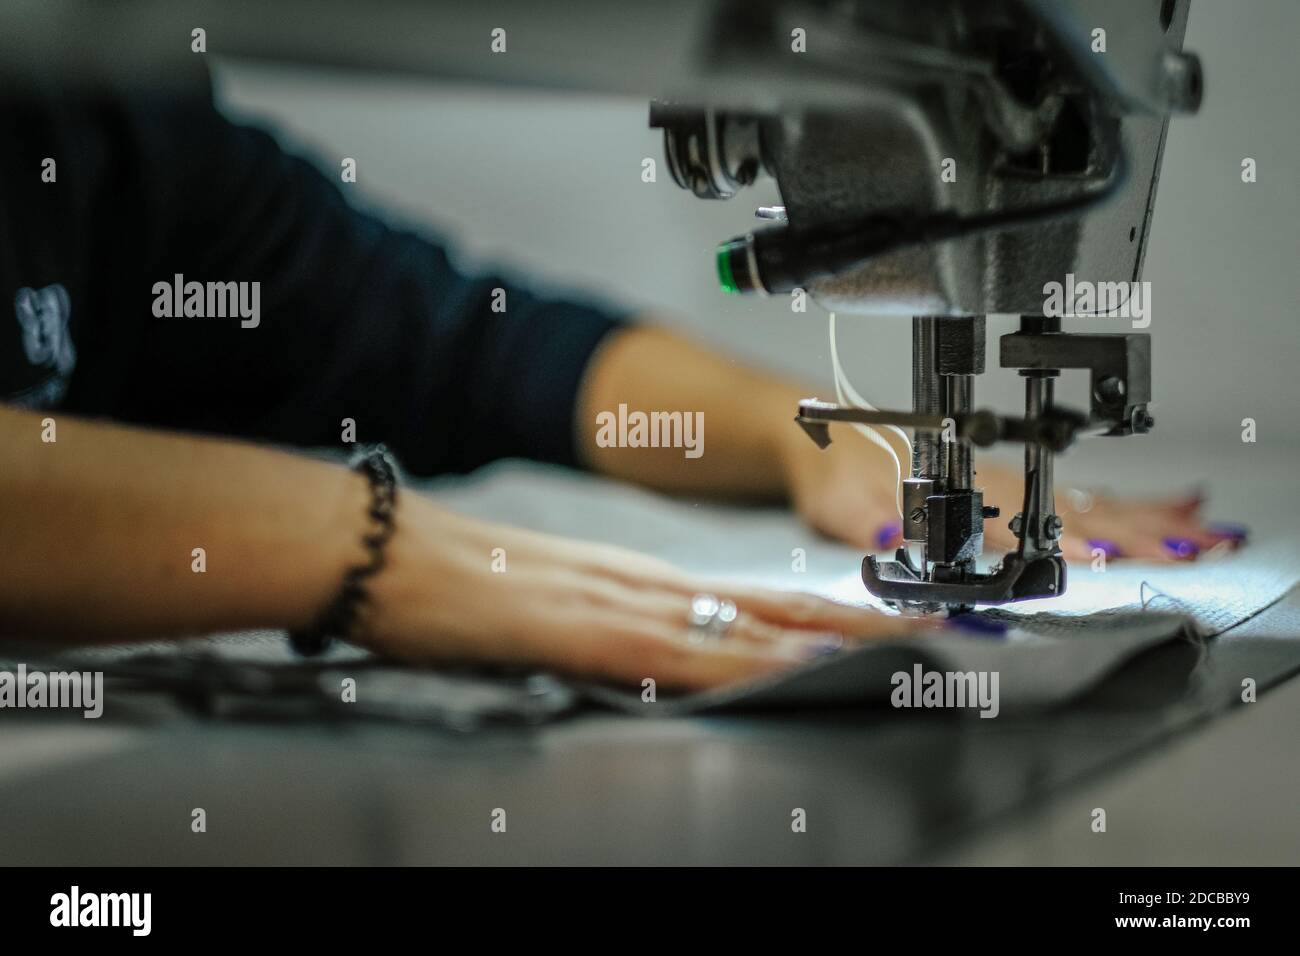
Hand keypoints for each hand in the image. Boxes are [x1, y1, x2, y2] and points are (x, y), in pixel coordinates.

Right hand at [360, 495, 936, 689]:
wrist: (390, 554)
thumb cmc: (460, 587)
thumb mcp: (555, 608)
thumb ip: (616, 632)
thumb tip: (665, 663)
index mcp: (640, 585)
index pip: (753, 602)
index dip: (827, 613)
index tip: (889, 622)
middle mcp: (646, 588)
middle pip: (769, 608)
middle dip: (855, 621)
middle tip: (933, 622)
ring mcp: (621, 605)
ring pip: (744, 626)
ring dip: (827, 637)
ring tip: (901, 641)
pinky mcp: (588, 628)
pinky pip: (685, 652)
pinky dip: (748, 661)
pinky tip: (791, 664)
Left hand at [779, 421, 1244, 562]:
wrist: (823, 436)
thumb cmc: (834, 473)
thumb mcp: (838, 503)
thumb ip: (868, 524)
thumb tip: (892, 543)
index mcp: (955, 494)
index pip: (1018, 524)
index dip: (1061, 542)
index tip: (1110, 556)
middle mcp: (993, 487)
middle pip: (1070, 511)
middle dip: (1130, 532)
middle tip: (1190, 548)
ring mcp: (1008, 485)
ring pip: (1084, 502)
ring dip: (1142, 519)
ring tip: (1197, 530)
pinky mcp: (1013, 486)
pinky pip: (1077, 495)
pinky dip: (1129, 502)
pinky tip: (1167, 507)